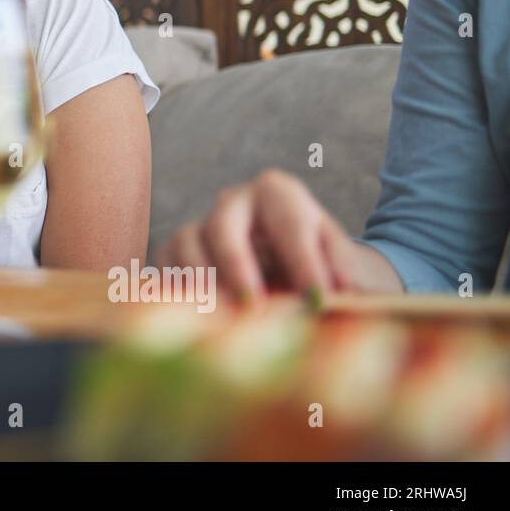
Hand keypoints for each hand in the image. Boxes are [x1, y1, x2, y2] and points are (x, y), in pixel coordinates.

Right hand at [155, 169, 402, 299]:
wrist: (297, 272)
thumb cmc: (322, 270)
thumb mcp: (345, 265)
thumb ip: (342, 274)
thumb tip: (336, 292)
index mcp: (280, 195)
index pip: (291, 225)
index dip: (305, 263)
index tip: (318, 300)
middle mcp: (235, 201)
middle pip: (224, 225)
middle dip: (236, 265)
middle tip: (252, 306)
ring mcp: (202, 224)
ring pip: (186, 241)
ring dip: (198, 280)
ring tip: (215, 316)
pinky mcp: (178, 248)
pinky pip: (164, 262)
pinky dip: (172, 286)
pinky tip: (189, 314)